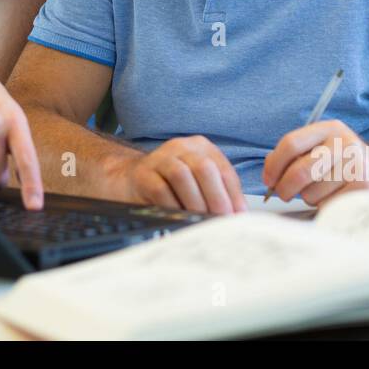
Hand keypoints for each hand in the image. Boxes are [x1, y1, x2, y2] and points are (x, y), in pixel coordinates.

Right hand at [111, 136, 245, 214]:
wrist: (131, 180)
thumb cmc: (171, 185)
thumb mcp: (197, 183)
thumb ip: (217, 194)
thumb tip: (237, 216)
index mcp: (201, 147)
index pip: (223, 169)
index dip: (233, 194)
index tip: (237, 215)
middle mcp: (181, 147)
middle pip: (204, 168)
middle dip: (216, 197)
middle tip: (221, 220)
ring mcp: (160, 158)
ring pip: (182, 176)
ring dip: (195, 202)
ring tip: (202, 221)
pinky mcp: (143, 173)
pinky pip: (160, 189)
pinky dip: (173, 206)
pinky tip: (180, 218)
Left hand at [262, 120, 368, 206]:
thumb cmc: (350, 165)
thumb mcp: (326, 147)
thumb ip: (298, 154)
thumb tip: (269, 171)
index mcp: (330, 129)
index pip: (290, 143)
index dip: (273, 165)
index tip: (268, 179)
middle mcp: (343, 144)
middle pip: (299, 171)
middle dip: (284, 188)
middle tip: (283, 194)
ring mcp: (356, 166)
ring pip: (311, 193)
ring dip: (309, 198)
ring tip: (323, 191)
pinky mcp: (363, 188)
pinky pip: (327, 205)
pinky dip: (324, 207)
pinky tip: (336, 198)